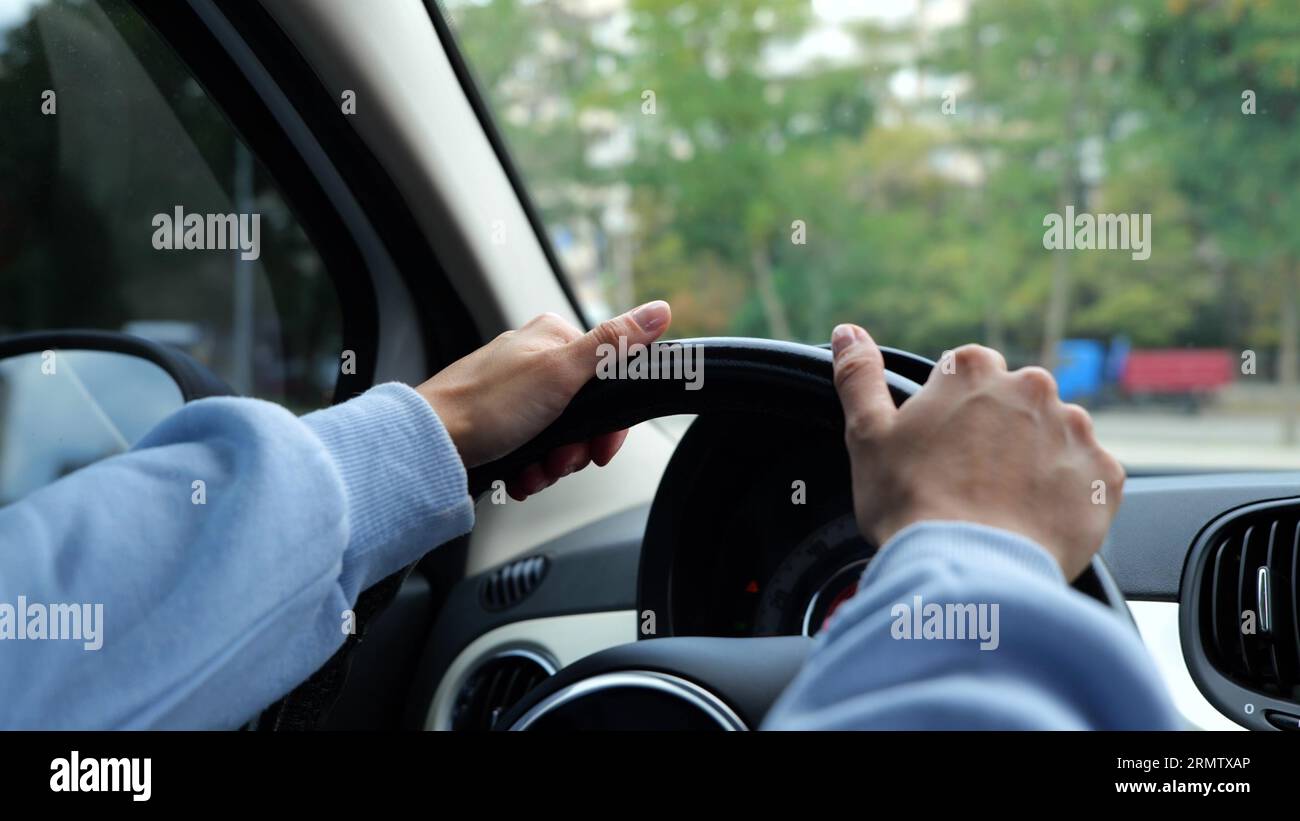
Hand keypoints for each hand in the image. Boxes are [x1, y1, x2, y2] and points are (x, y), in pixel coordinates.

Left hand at [418, 301, 671, 499]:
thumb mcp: (561, 372)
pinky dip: (529, 469)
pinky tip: (518, 474)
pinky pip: (532, 451)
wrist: (428, 445)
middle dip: (574, 449)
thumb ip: (612, 344)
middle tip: (559, 458)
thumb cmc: (485, 404)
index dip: (609, 423)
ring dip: (551, 464)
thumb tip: (659, 311)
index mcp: (552, 337)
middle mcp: (534, 361)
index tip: (601, 447)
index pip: (608, 378)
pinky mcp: (499, 424)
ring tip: (531, 469)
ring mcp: (515, 394)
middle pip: (585, 414)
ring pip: (559, 437)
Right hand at [830, 324, 1123, 579]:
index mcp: (973, 370)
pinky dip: (1067, 495)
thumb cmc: (913, 505)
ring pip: (1053, 437)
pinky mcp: (1105, 477)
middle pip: (1013, 402)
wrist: (972, 571)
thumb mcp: (867, 436)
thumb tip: (847, 333)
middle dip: (996, 433)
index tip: (939, 448)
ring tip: (1002, 505)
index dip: (949, 412)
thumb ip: (858, 377)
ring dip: (1033, 461)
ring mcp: (1075, 432)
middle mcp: (1032, 388)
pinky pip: (1088, 478)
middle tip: (967, 481)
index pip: (965, 373)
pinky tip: (1033, 520)